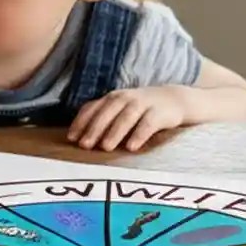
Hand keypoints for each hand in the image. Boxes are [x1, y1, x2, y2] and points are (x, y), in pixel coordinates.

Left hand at [68, 87, 186, 151]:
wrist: (174, 100)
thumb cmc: (140, 109)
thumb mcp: (120, 109)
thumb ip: (102, 118)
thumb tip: (78, 138)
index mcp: (112, 98)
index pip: (93, 108)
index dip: (81, 122)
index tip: (71, 138)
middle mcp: (126, 98)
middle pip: (108, 112)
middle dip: (95, 128)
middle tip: (85, 145)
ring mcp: (143, 104)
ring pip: (127, 116)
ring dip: (115, 131)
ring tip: (105, 147)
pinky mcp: (159, 113)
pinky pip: (148, 124)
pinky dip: (139, 134)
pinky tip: (131, 147)